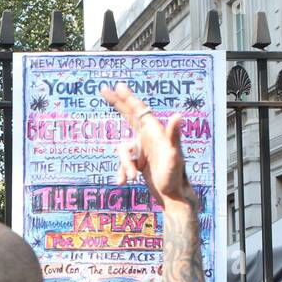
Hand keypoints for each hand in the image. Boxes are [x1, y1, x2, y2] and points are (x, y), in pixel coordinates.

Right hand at [100, 83, 192, 206]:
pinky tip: (127, 181)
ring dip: (124, 164)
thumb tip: (178, 114)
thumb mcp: (174, 155)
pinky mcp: (138, 160)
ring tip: (132, 177)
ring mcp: (142, 148)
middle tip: (104, 90)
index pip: (139, 110)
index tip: (116, 86)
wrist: (173, 194)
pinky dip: (123, 172)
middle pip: (129, 117)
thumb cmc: (175, 175)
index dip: (127, 98)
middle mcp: (148, 137)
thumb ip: (174, 134)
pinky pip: (123, 162)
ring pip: (122, 150)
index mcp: (154, 132)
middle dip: (117, 104)